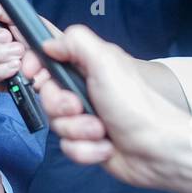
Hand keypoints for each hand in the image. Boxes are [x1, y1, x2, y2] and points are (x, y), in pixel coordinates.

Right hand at [26, 25, 191, 192]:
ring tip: (100, 130)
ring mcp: (85, 117)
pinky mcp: (87, 142)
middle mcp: (84, 89)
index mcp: (88, 66)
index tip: (34, 73)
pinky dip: (85, 149)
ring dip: (77, 130)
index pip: (48, 58)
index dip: (36, 66)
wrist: (157, 150)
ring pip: (56, 124)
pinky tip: (105, 146)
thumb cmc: (136, 105)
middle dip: (60, 105)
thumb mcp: (106, 62)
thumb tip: (48, 42)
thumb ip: (76, 42)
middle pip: (46, 94)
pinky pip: (68, 147)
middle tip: (78, 106)